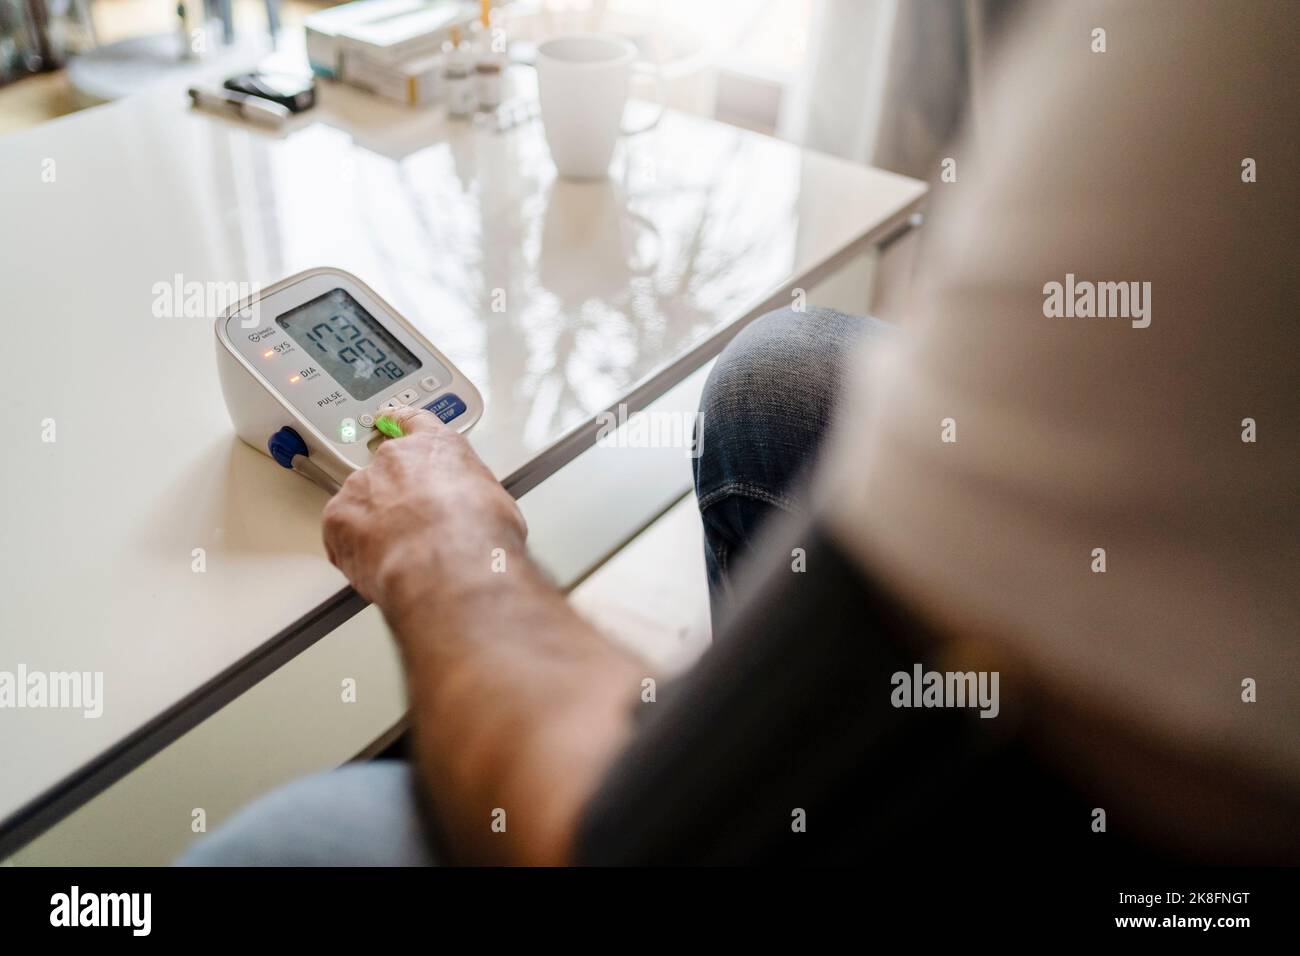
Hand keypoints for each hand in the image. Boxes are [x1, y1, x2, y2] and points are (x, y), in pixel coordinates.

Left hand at [321, 406, 525, 609]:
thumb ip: (471, 496)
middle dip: (395, 497)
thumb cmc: (478, 532)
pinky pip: (340, 533)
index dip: (400, 422)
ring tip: (400, 555)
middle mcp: (393, 459)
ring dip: (374, 524)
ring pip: (361, 503)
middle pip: (385, 471)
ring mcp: (361, 486)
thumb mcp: (496, 502)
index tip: (389, 420)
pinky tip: (379, 565)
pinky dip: (353, 549)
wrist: (448, 564)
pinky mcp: (337, 518)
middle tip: (415, 529)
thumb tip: (474, 515)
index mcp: (435, 446)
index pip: (412, 421)